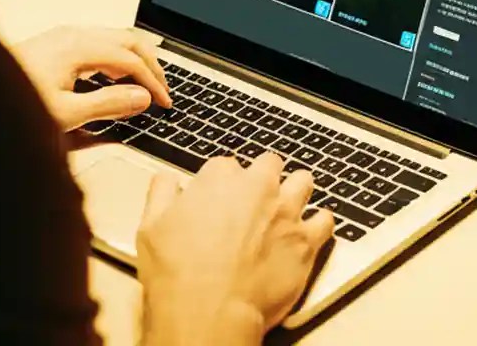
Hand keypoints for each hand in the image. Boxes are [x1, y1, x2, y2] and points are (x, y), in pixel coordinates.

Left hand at [11, 25, 171, 132]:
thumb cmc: (13, 106)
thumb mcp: (65, 113)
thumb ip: (108, 104)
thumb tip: (141, 98)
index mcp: (78, 47)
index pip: (130, 59)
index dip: (152, 81)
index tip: (163, 102)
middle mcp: (73, 35)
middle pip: (127, 40)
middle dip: (150, 65)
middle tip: (163, 91)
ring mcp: (63, 37)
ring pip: (114, 39)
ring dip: (135, 60)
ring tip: (146, 85)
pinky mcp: (55, 44)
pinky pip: (99, 43)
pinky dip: (117, 59)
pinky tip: (116, 78)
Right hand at [137, 154, 335, 343]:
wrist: (208, 311)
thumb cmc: (179, 273)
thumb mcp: (151, 226)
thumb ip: (161, 194)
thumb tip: (166, 180)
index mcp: (220, 178)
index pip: (225, 166)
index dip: (221, 185)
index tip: (217, 200)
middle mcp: (257, 187)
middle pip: (268, 165)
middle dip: (263, 178)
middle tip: (253, 201)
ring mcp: (286, 212)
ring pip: (302, 182)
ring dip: (295, 191)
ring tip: (286, 207)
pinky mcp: (306, 241)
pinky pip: (325, 221)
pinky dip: (319, 224)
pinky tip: (311, 231)